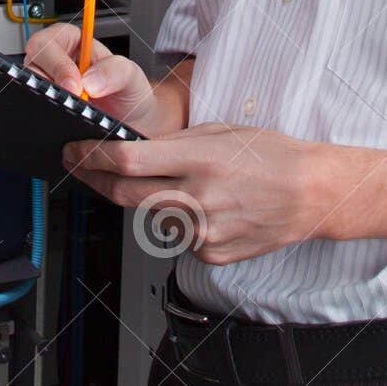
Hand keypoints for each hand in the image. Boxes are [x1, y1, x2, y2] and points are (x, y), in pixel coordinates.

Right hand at [23, 22, 169, 133]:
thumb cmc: (128, 94)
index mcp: (71, 43)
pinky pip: (36, 112)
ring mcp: (47, 88)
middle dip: (50, 84)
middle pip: (31, 66)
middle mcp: (53, 64)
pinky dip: (48, 118)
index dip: (56, 62)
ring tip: (74, 113)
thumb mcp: (131, 75)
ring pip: (30, 91)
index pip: (48, 41)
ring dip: (49, 102)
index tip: (75, 84)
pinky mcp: (46, 111)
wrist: (132, 126)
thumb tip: (89, 81)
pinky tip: (68, 124)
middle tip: (74, 100)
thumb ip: (115, 70)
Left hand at [62, 123, 356, 263]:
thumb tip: (129, 148)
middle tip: (82, 167)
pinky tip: (208, 208)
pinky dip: (181, 221)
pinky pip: (178, 236)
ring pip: (152, 215)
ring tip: (186, 185)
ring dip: (151, 200)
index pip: (127, 160)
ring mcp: (202, 231)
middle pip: (124, 193)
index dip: (92, 156)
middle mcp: (196, 197)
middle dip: (95, 179)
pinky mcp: (210, 253)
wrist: (311, 193)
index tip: (75, 151)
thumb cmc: (270, 155)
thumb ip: (172, 143)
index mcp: (198, 159)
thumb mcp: (218, 132)